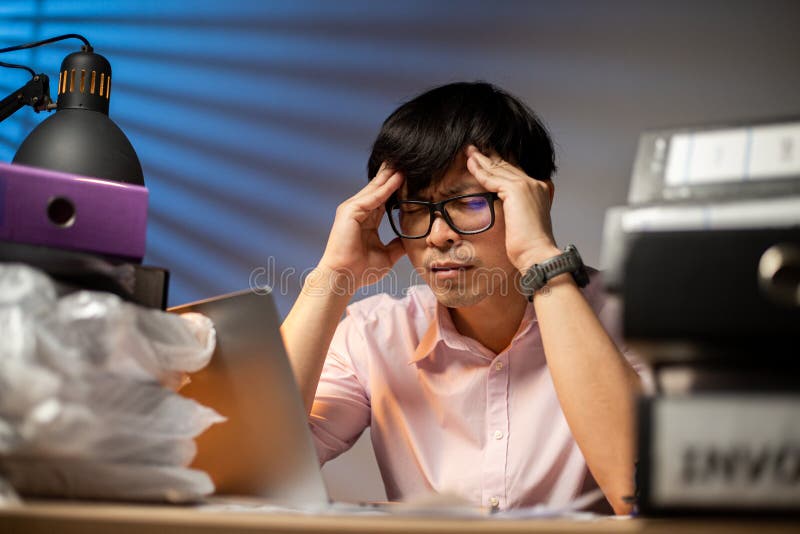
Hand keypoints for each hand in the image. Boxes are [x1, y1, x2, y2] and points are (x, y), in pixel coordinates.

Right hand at [318, 164, 405, 291]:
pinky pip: (373, 197)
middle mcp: (358, 211)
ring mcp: (353, 209)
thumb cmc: (360, 270)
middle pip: (378, 188)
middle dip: (392, 174)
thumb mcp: (387, 255)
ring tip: (404, 162)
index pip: (384, 198)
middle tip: (406, 159)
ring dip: (391, 175)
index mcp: (366, 220)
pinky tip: (398, 178)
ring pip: (376, 188)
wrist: (344, 277)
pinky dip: (387, 188)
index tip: (410, 176)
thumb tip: (410, 240)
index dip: (395, 187)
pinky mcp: (351, 211)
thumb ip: (398, 245)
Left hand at [465, 146, 560, 271]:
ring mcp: (527, 185)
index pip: (516, 172)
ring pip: (499, 168)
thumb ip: (515, 211)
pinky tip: (470, 163)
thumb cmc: (529, 247)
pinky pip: (492, 177)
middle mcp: (535, 184)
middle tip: (474, 148)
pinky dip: (479, 170)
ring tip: (469, 150)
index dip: (499, 164)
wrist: (537, 254)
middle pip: (507, 166)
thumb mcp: (522, 224)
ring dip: (482, 159)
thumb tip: (503, 211)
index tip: (486, 158)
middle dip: (489, 157)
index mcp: (540, 190)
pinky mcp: (516, 190)